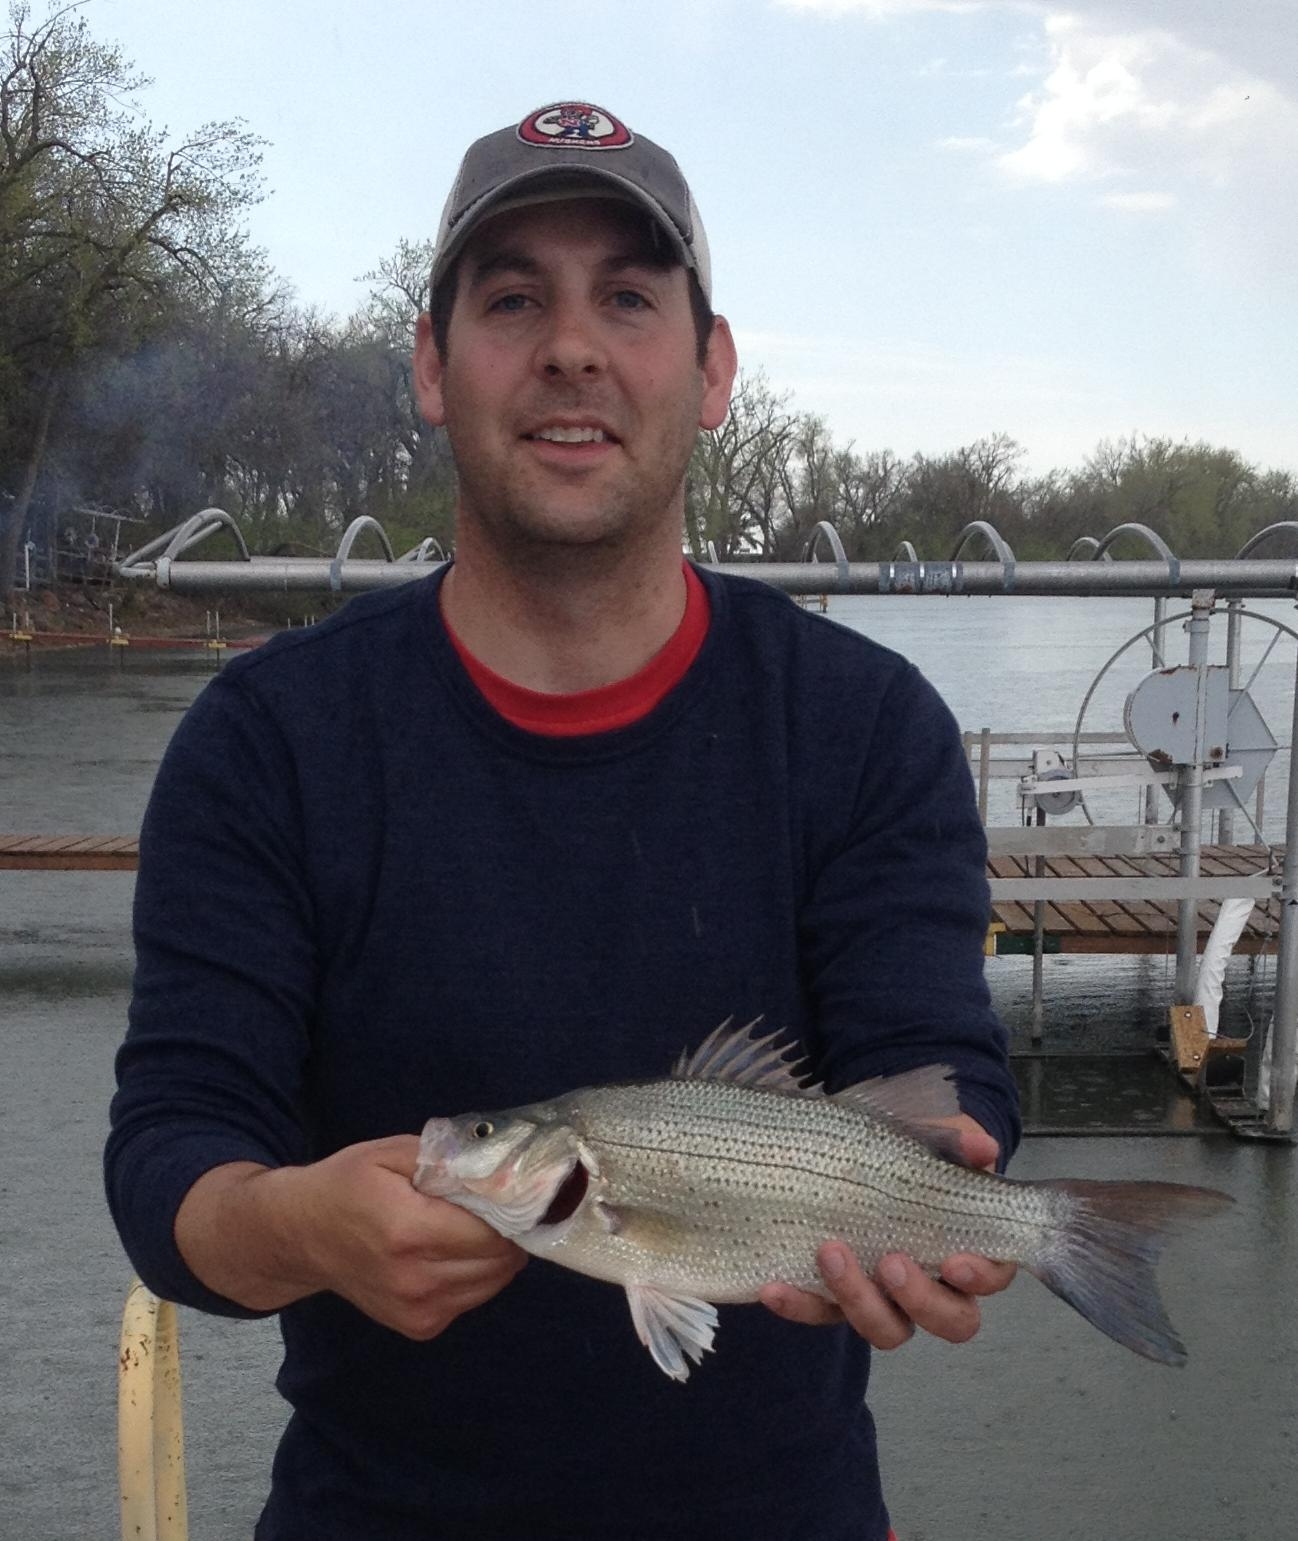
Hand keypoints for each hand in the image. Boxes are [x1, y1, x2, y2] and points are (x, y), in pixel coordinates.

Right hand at [176, 1136, 526, 1338]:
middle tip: (496, 1204)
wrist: (299, 1236)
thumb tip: (500, 1172)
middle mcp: (415, 1279)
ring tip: (472, 1225)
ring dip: (497, 1253)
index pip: (492, 1230)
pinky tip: (452, 1250)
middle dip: (509, 1230)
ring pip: (494, 1282)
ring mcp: (417, 1309)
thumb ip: (448, 1160)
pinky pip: (473, 1297)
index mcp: (408, 1231)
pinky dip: (478, 1273)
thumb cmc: (346, 1185)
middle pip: (500, 1260)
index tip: (514, 1189)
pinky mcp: (419, 1326)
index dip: (511, 1208)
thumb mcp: (391, 1153)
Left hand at [758, 1114, 1016, 1348]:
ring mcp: (884, 1297)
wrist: (856, 1154)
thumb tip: (982, 1146)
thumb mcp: (931, 1139)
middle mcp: (932, 1286)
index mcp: (966, 1250)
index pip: (989, 1279)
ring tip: (829, 1253)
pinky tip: (772, 1286)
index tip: (954, 1262)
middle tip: (890, 1261)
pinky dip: (798, 1304)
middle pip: (949, 1321)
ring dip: (858, 1299)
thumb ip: (956, 1141)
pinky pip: (821, 1314)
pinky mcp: (836, 1299)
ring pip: (887, 1330)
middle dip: (920, 1298)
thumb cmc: (909, 1153)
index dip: (979, 1277)